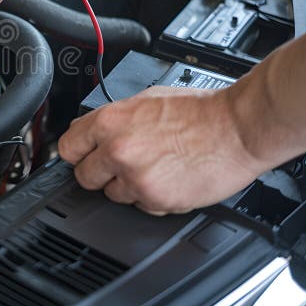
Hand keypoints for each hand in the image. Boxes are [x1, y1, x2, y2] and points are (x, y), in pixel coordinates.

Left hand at [58, 86, 268, 214]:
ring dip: (127, 186)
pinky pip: (141, 207)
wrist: (238, 128)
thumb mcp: (144, 99)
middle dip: (100, 172)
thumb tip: (87, 129)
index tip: (83, 155)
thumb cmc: (199, 111)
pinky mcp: (157, 200)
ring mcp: (136, 179)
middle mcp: (117, 151)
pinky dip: (151, 198)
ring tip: (154, 167)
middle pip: (84, 176)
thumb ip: (111, 118)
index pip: (67, 147)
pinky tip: (169, 178)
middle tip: (121, 164)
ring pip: (112, 194)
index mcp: (110, 122)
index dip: (77, 152)